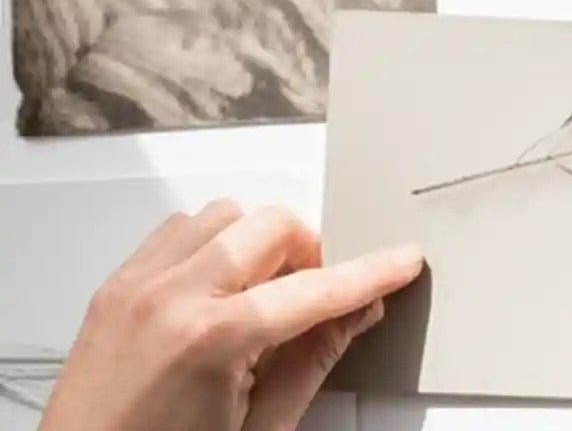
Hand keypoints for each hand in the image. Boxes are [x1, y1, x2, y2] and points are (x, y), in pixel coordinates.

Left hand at [39, 200, 424, 430]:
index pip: (317, 289)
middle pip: (272, 227)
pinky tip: (218, 290)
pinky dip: (210, 245)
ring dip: (257, 245)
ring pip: (225, 215)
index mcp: (213, 339)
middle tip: (316, 297)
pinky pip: (177, 229)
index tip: (401, 260)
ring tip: (261, 296)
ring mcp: (136, 285)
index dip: (371, 273)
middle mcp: (170, 296)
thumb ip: (314, 359)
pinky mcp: (115, 285)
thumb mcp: (260, 427)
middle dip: (309, 254)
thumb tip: (358, 310)